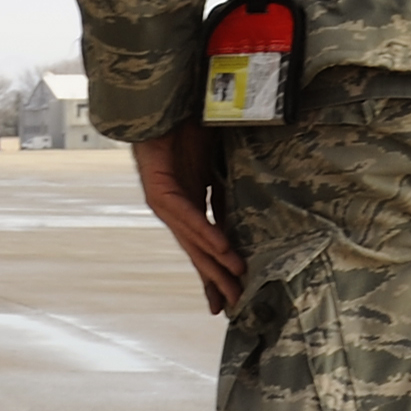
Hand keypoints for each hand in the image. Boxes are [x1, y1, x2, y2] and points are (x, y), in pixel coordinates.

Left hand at [133, 129, 244, 315]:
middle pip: (197, 251)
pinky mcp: (159, 187)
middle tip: (234, 304)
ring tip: (235, 279)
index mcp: (189, 206)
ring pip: (191, 238)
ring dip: (214, 259)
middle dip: (215, 279)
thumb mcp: (218, 168)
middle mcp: (175, 209)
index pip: (203, 248)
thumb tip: (251, 216)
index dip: (215, 274)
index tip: (227, 300)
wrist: (164, 106)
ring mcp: (165, 200)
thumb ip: (228, 193)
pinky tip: (220, 247)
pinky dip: (203, 230)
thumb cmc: (188, 131)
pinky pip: (186, 213)